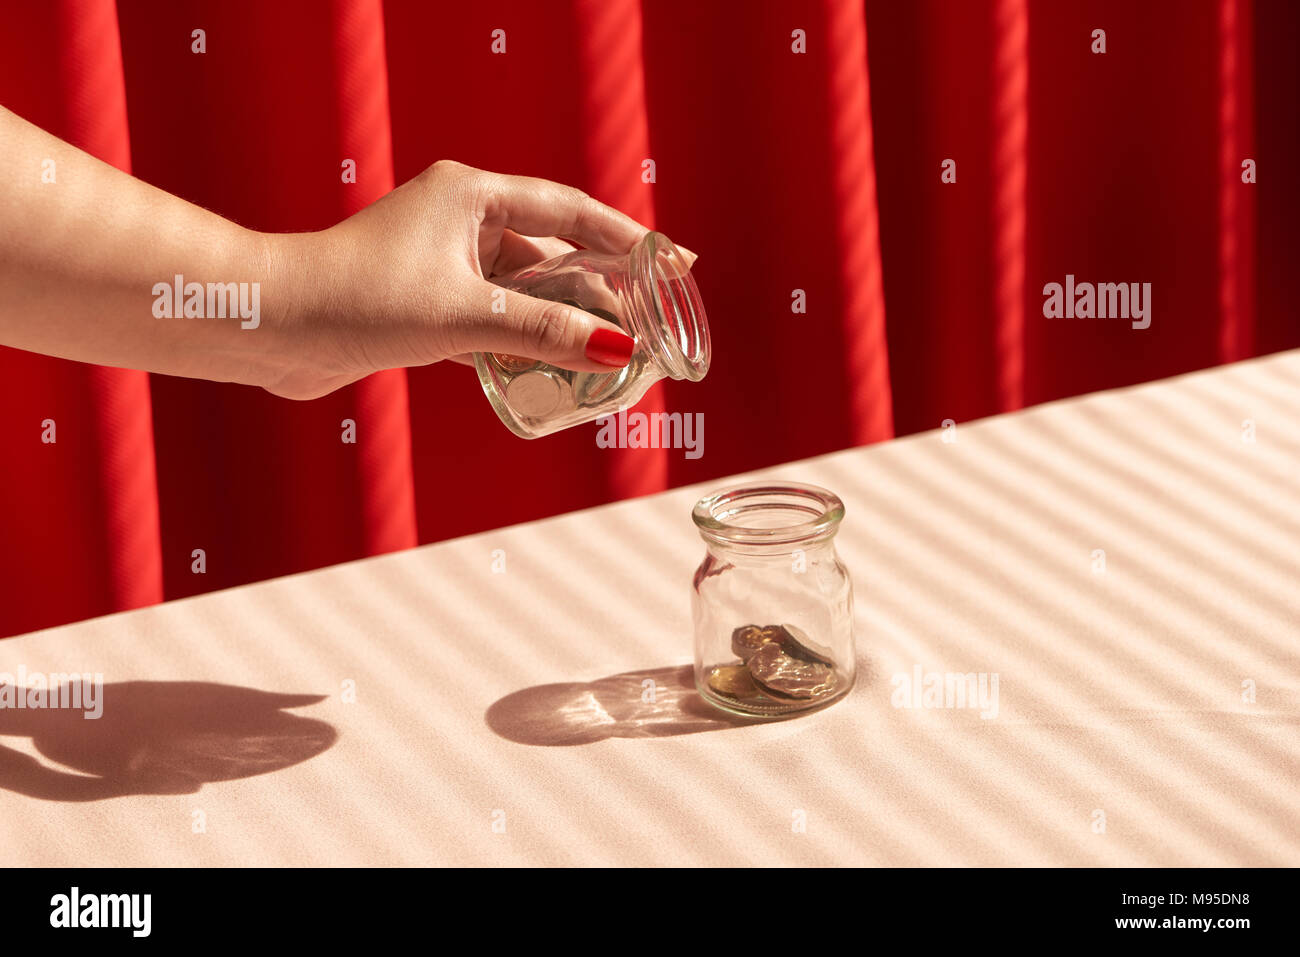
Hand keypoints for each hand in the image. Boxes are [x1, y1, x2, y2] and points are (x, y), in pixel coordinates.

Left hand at [264, 160, 651, 398]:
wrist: (270, 326)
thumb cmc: (357, 299)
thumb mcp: (464, 315)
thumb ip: (543, 331)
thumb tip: (615, 350)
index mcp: (470, 196)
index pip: (569, 212)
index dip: (626, 239)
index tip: (672, 261)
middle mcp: (458, 221)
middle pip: (550, 253)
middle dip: (598, 290)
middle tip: (647, 319)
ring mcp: (440, 262)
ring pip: (521, 291)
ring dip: (559, 322)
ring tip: (609, 352)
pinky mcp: (423, 302)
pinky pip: (491, 318)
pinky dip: (520, 341)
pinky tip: (549, 370)